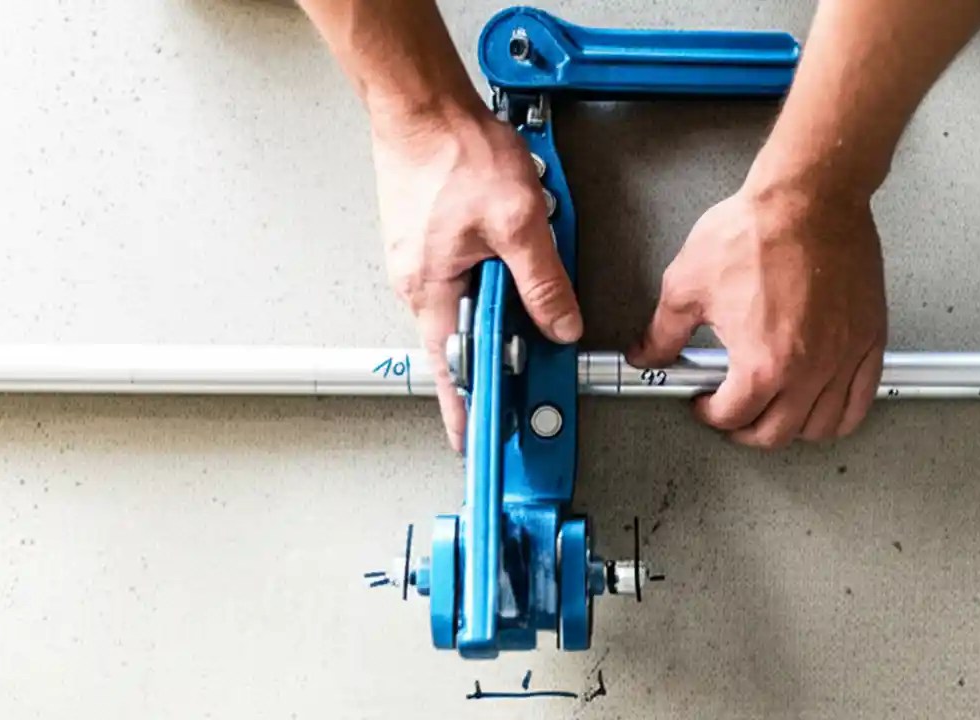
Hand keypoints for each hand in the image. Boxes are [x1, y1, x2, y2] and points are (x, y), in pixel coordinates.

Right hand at [372, 105, 582, 451]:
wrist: (422, 104)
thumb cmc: (453, 151)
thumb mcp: (518, 221)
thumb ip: (544, 282)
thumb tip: (561, 325)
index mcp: (431, 290)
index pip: (450, 369)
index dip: (464, 410)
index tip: (473, 442)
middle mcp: (418, 283)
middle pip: (464, 338)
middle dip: (501, 342)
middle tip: (530, 343)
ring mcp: (421, 262)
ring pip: (468, 304)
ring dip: (500, 298)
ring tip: (522, 260)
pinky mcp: (430, 241)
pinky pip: (464, 275)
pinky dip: (490, 273)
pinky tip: (509, 247)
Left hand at [628, 176, 886, 448]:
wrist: (810, 198)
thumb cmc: (758, 230)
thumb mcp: (688, 284)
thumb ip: (664, 332)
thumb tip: (648, 354)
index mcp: (762, 363)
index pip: (732, 416)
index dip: (708, 413)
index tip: (703, 403)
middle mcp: (808, 370)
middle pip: (776, 433)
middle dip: (746, 430)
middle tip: (733, 415)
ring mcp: (843, 358)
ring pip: (821, 427)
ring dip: (792, 429)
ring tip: (774, 412)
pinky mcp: (868, 341)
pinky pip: (859, 402)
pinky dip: (840, 416)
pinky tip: (822, 405)